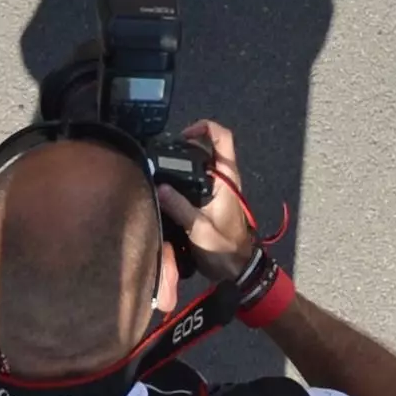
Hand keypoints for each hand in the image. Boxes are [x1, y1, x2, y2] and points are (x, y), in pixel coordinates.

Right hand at [158, 122, 264, 275]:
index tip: (183, 135)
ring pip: (204, 161)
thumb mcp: (199, 228)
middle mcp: (226, 178)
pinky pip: (200, 176)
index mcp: (227, 178)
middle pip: (210, 147)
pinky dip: (185, 174)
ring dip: (186, 159)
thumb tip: (159, 186)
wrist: (236, 269)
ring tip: (163, 167)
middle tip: (166, 152)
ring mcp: (221, 187)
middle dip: (188, 143)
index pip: (223, 138)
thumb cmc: (223, 248)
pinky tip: (169, 185)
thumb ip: (179, 207)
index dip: (205, 127)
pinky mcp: (214, 198)